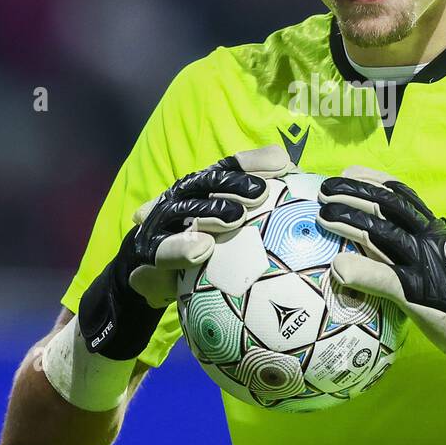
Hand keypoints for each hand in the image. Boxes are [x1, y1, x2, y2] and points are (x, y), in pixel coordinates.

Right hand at [81, 145, 298, 360]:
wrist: (144, 283)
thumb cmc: (200, 259)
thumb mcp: (230, 241)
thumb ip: (260, 221)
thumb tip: (301, 205)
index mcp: (200, 191)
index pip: (228, 168)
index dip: (252, 161)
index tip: (281, 162)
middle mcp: (179, 200)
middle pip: (206, 182)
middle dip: (233, 182)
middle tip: (262, 192)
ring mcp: (158, 224)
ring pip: (183, 209)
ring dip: (209, 210)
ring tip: (236, 217)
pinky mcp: (144, 253)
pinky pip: (162, 250)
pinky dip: (180, 247)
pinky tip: (202, 250)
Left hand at [317, 165, 445, 407]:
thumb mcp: (441, 263)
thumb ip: (411, 252)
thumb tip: (374, 248)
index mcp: (435, 231)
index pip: (401, 194)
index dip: (372, 178)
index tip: (349, 171)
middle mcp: (429, 240)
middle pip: (386, 205)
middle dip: (353, 192)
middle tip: (325, 191)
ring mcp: (425, 265)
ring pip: (381, 233)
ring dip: (348, 221)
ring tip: (323, 215)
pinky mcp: (420, 294)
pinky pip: (386, 278)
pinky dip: (360, 270)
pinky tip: (338, 267)